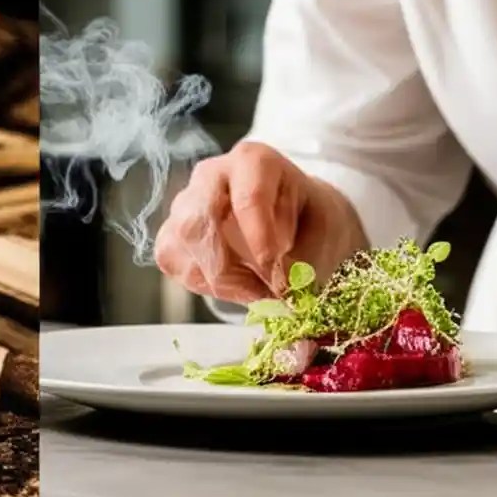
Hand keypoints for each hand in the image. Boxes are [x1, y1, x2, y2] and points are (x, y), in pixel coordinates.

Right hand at [154, 141, 365, 302]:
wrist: (297, 222)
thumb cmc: (310, 224)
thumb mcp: (324, 241)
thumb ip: (306, 277)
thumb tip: (292, 334)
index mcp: (255, 162)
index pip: (248, 195)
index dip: (260, 238)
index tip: (278, 274)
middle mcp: (211, 176)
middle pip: (198, 222)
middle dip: (232, 271)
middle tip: (269, 296)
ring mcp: (185, 203)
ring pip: (181, 246)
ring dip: (222, 283)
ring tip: (260, 292)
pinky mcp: (172, 234)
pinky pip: (173, 264)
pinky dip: (204, 285)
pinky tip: (235, 285)